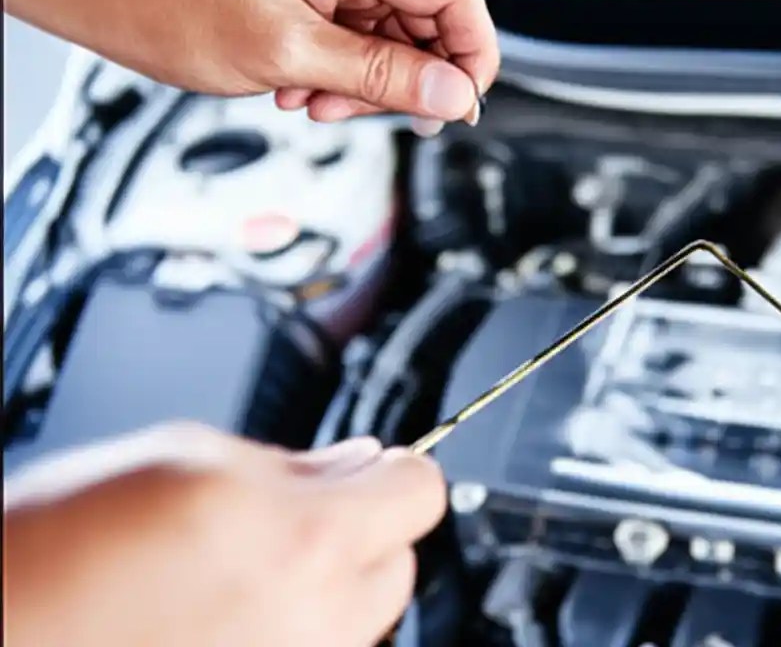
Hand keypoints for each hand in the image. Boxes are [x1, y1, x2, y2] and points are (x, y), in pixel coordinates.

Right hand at [2, 423, 446, 646]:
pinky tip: (224, 612)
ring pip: (362, 615)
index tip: (374, 465)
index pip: (420, 492)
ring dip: (326, 584)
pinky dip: (291, 628)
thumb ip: (291, 462)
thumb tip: (357, 460)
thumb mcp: (181, 458)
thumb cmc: (54, 550)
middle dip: (361, 530)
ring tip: (240, 568)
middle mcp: (319, 619)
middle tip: (290, 515)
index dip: (393, 469)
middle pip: (399, 560)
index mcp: (309, 539)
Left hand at [3, 0, 498, 128]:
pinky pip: (353, 34)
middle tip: (373, 116)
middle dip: (408, 79)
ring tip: (315, 102)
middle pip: (428, 19)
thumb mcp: (286, 52)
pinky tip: (299, 88)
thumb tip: (452, 97)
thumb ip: (379, 75)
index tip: (456, 109)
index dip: (471, 58)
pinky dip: (337, 72)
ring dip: (366, 83)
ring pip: (391, 34)